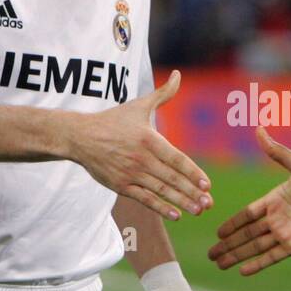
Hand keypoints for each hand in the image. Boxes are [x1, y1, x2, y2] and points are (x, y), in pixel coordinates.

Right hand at [66, 70, 212, 220]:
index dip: (193, 173)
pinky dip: (160, 208)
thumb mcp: (139, 105)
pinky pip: (145, 199)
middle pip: (172, 179)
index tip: (208, 185)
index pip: (177, 159)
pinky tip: (176, 215)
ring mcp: (130, 174)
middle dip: (193, 192)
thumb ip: (163, 94)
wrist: (80, 137)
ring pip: (161, 191)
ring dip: (181, 202)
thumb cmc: (113, 120)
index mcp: (149, 139)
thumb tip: (179, 75)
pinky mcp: (121, 186)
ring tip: (198, 210)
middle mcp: (141, 159)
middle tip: (210, 203)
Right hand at [208, 127, 290, 274]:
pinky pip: (271, 256)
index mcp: (276, 200)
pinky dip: (256, 264)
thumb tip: (258, 128)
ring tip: (218, 264)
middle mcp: (278, 218)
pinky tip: (241, 271)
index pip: (247, 214)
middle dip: (228, 244)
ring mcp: (286, 234)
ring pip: (255, 247)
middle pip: (247, 233)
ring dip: (236, 255)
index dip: (232, 223)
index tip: (217, 232)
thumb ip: (276, 151)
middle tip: (209, 254)